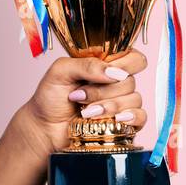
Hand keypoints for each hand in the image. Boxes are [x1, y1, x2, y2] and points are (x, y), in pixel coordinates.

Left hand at [14, 48, 148, 156]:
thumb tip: (115, 73)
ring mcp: (121, 103)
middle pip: (130, 81)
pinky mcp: (123, 123)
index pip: (132, 58)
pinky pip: (141, 117)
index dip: (124, 64)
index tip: (105, 73)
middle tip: (80, 96)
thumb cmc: (50, 97)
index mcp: (104, 66)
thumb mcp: (60, 72)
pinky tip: (115, 119)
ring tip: (85, 112)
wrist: (44, 127)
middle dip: (104, 91)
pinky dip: (130, 118)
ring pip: (134, 99)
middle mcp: (115, 83)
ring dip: (108, 106)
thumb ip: (86, 64)